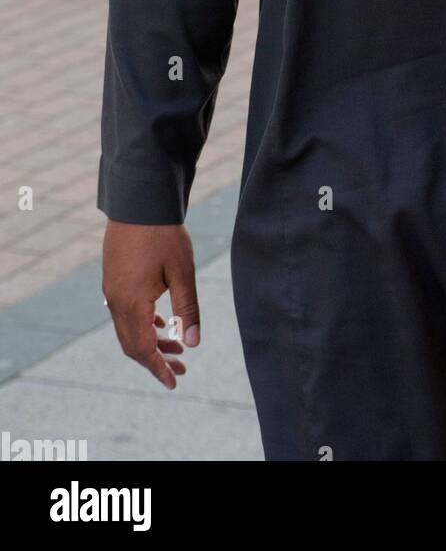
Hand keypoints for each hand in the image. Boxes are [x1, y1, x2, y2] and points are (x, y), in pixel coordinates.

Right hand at [102, 220, 200, 389]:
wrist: (140, 202)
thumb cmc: (164, 235)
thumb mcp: (182, 272)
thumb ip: (188, 308)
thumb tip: (194, 343)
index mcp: (132, 304)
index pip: (144, 349)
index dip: (159, 369)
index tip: (174, 382)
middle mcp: (116, 301)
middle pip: (133, 344)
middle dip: (156, 360)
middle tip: (180, 368)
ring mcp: (111, 290)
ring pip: (128, 329)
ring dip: (150, 341)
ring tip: (176, 347)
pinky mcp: (113, 279)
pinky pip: (124, 313)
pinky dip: (142, 324)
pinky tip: (161, 321)